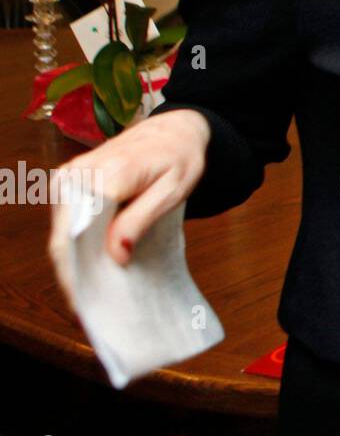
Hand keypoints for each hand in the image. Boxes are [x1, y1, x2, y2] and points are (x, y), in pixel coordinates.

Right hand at [47, 108, 210, 310]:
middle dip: (74, 272)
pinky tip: (91, 265)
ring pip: (63, 228)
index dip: (80, 268)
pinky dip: (76, 243)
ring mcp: (71, 174)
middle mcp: (81, 172)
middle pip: (65, 234)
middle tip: (91, 306)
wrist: (175, 129)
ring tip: (92, 293)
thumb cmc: (179, 158)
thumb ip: (141, 219)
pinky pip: (68, 218)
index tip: (88, 299)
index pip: (81, 229)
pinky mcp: (69, 179)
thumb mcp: (173, 190)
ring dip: (74, 260)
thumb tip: (115, 255)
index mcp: (111, 173)